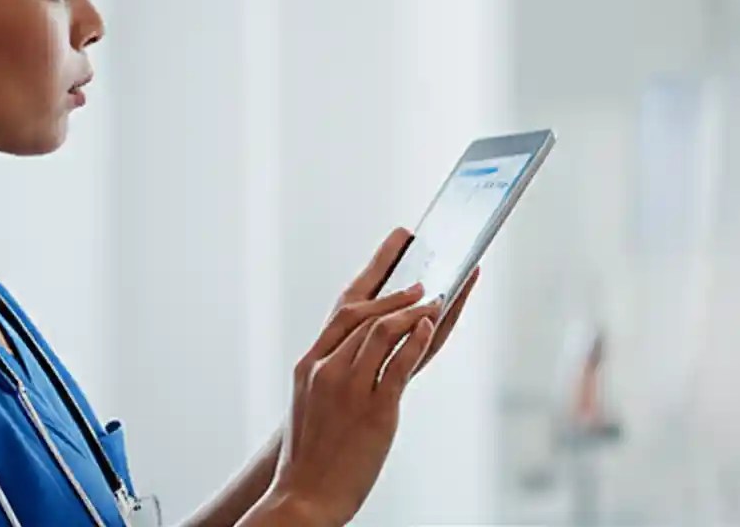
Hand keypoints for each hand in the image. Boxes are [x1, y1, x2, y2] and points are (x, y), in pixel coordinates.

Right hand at [250, 228, 479, 526]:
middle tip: (426, 271)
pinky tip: (433, 324)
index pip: (345, 306)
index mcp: (309, 363)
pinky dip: (418, 340)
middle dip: (398, 284)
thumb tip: (376, 342)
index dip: (374, 271)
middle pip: (364, 311)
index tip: (398, 243)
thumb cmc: (312, 454)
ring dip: (414, 310)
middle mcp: (325, 368)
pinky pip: (398, 365)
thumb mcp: (313, 402)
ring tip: (438, 296)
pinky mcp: (374, 411)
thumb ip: (338, 370)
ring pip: (382, 331)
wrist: (301, 497)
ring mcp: (347, 388)